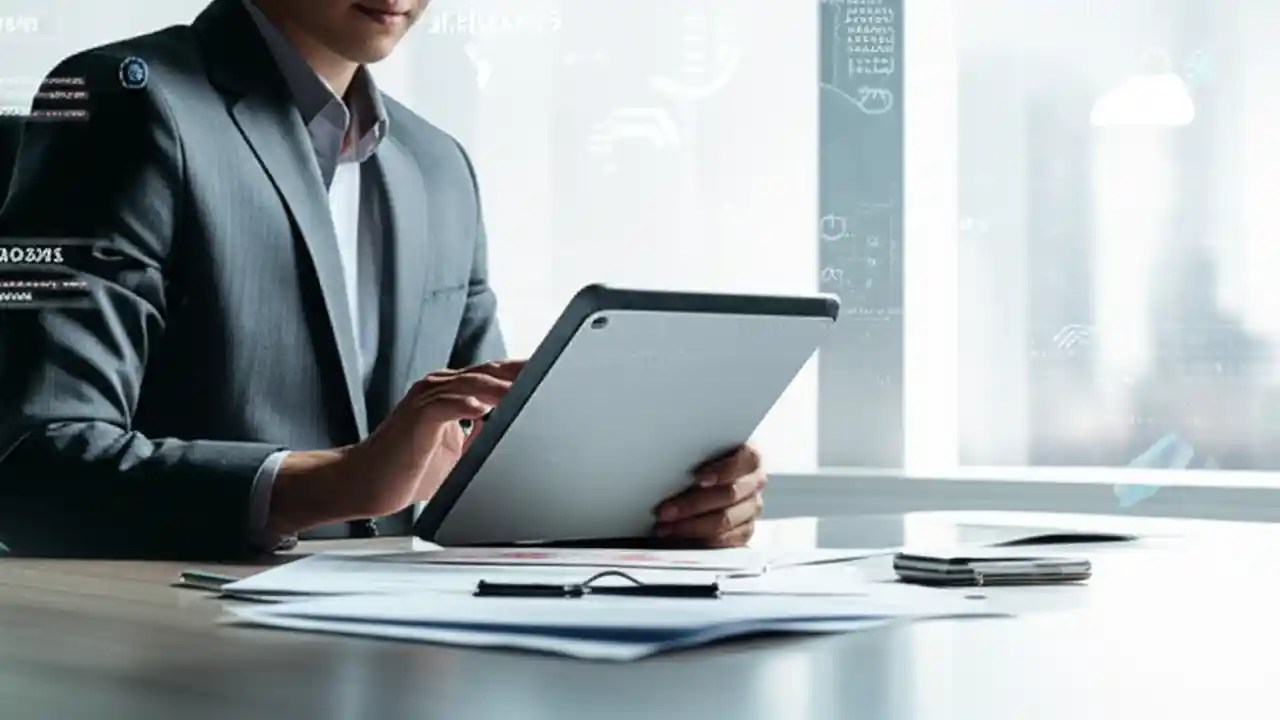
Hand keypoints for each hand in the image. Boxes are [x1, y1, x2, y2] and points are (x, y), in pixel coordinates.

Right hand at [267, 359, 525, 534]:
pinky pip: (442, 407)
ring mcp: (425, 400)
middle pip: (486, 372)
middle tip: (549, 373)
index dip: (521, 374)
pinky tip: (483, 408)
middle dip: (519, 373)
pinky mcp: (414, 419)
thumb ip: (482, 437)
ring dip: (499, 387)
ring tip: (526, 388)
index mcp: (449, 393)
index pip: (492, 376)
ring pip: (468, 384)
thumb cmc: (408, 468)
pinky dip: (463, 405)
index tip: (551, 374)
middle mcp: (437, 389)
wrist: (365, 482)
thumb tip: (515, 436)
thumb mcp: (456, 451)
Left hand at [651, 445, 765, 547]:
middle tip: (664, 511)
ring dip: (691, 526)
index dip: (722, 470)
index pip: (747, 461)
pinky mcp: (745, 530)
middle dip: (693, 504)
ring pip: (725, 520)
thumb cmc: (700, 464)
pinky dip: (701, 541)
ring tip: (665, 528)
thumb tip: (666, 458)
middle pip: (730, 494)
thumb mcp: (700, 454)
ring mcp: (751, 508)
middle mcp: (755, 483)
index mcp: (750, 458)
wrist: (706, 481)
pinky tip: (680, 538)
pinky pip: (727, 540)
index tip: (696, 478)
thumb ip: (694, 456)